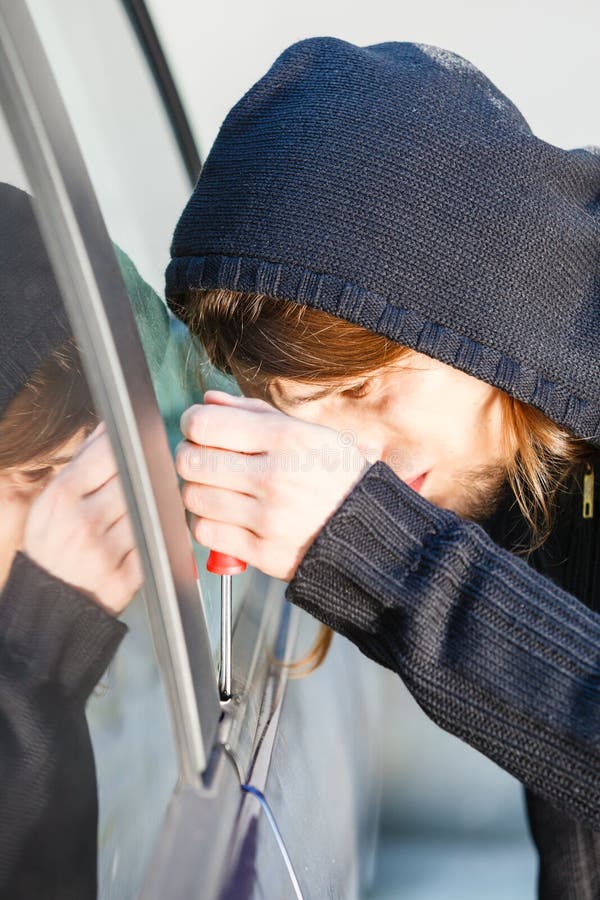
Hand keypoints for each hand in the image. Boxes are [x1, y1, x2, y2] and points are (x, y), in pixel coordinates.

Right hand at [24, 424, 142, 614]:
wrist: (50, 601)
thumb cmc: (53, 545)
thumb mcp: (52, 499)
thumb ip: (83, 461)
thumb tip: (110, 426)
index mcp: (62, 498)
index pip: (109, 453)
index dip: (130, 445)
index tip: (139, 445)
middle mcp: (83, 523)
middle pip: (136, 479)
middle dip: (148, 473)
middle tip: (151, 475)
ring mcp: (107, 551)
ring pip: (152, 509)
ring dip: (159, 501)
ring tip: (148, 505)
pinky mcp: (128, 575)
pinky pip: (158, 541)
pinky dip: (161, 532)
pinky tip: (149, 532)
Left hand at [176, 390, 371, 580]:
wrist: (369, 532)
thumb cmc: (338, 477)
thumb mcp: (309, 433)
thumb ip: (255, 413)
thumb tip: (208, 401)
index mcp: (288, 439)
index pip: (205, 425)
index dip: (192, 423)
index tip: (198, 428)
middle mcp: (275, 476)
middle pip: (191, 461)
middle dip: (189, 456)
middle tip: (203, 458)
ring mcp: (268, 517)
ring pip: (194, 497)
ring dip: (197, 490)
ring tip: (216, 488)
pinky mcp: (262, 551)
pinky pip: (206, 533)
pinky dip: (206, 523)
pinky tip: (223, 515)